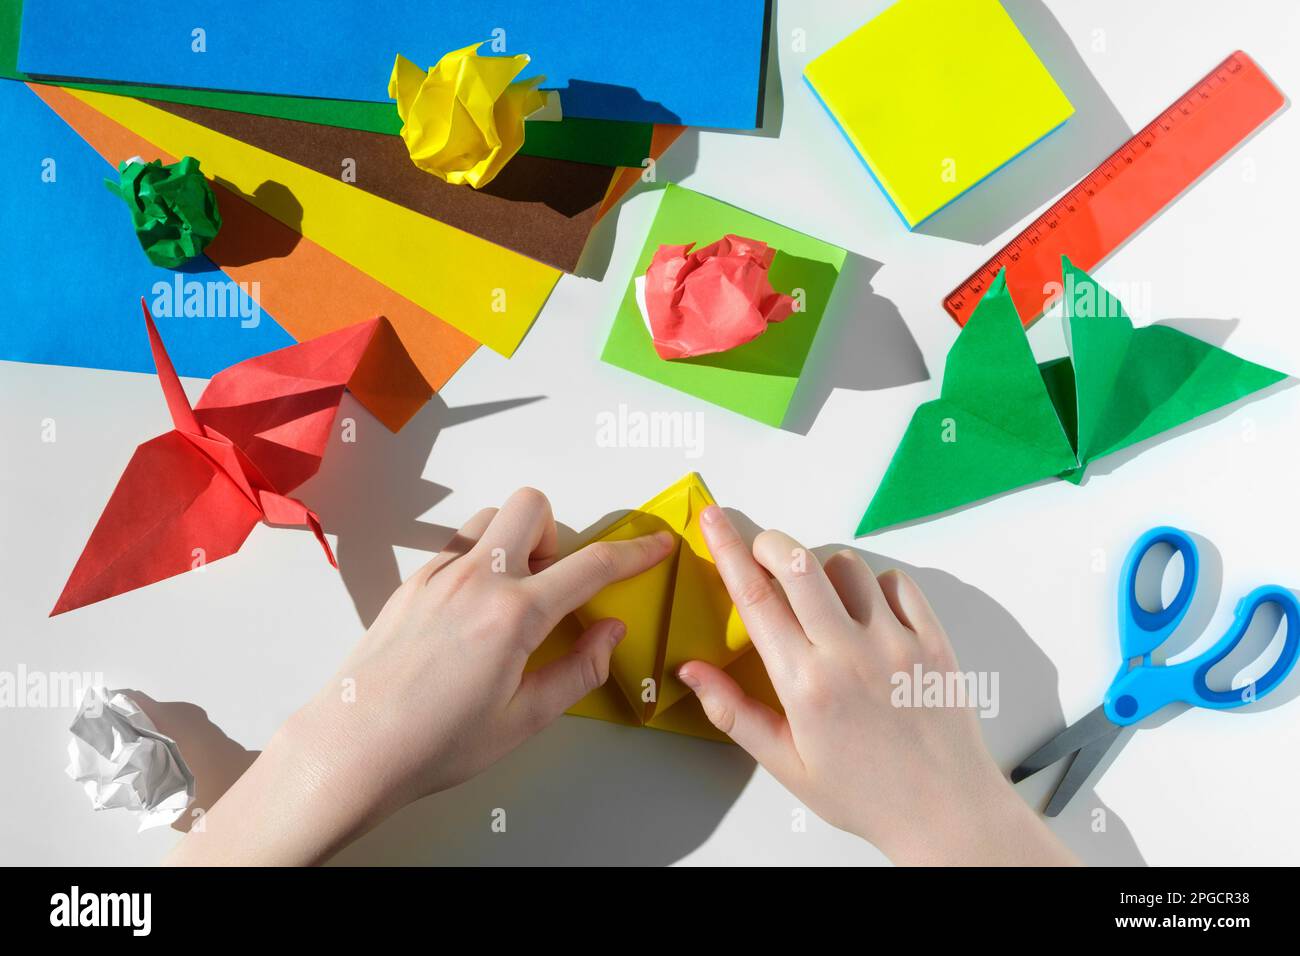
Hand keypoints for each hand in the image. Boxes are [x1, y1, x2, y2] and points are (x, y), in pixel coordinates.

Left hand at [166, 488, 672, 864]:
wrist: (352, 749)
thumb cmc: (433, 744)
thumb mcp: (524, 720)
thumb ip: (578, 670)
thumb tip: (609, 633)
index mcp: (513, 615)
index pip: (591, 566)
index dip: (634, 552)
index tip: (655, 545)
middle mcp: (475, 579)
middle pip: (533, 507)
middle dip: (558, 535)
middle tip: (557, 584)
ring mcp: (437, 575)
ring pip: (491, 517)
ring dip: (515, 540)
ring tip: (516, 595)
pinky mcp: (411, 583)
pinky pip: (457, 545)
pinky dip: (479, 559)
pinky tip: (474, 611)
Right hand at [677, 506, 1076, 865]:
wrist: (945, 812)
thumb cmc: (864, 793)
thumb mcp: (787, 764)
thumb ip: (735, 712)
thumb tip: (692, 671)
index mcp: (805, 684)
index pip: (754, 598)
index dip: (726, 550)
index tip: (712, 519)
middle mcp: (849, 653)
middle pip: (798, 561)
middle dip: (769, 542)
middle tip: (759, 549)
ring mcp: (896, 642)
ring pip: (848, 565)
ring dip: (824, 568)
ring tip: (821, 598)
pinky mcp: (932, 640)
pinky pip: (896, 582)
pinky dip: (875, 585)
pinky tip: (867, 612)